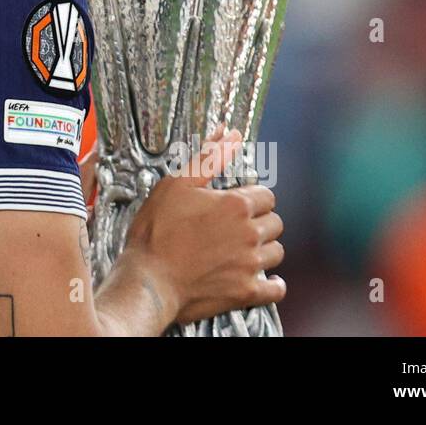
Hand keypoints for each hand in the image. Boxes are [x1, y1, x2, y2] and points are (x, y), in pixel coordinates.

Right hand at [123, 126, 285, 324]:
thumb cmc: (157, 231)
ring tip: (242, 249)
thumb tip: (229, 133)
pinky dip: (272, 284)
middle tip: (236, 226)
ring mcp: (250, 265)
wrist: (148, 280)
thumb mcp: (177, 184)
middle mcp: (250, 234)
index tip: (235, 204)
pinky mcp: (246, 291)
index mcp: (236, 205)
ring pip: (277, 252)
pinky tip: (262, 278)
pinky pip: (276, 288)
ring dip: (264, 249)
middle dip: (259, 221)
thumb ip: (209, 157)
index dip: (251, 197)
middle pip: (275, 222)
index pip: (266, 195)